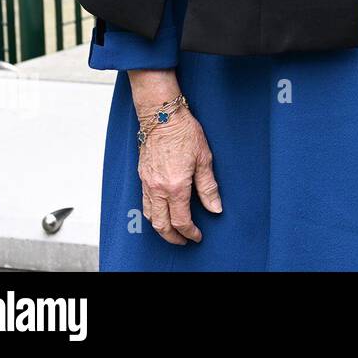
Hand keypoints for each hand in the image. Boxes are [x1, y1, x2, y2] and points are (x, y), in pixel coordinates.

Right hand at [129, 72, 221, 244]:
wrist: (162, 116)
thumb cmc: (184, 133)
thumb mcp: (204, 159)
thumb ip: (208, 187)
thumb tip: (215, 208)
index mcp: (175, 187)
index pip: (181, 220)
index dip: (190, 232)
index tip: (197, 236)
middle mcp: (158, 189)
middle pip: (161, 225)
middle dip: (172, 237)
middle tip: (184, 240)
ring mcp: (147, 183)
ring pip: (150, 216)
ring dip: (161, 228)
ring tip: (172, 231)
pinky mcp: (142, 177)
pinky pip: (144, 203)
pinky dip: (152, 214)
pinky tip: (161, 212)